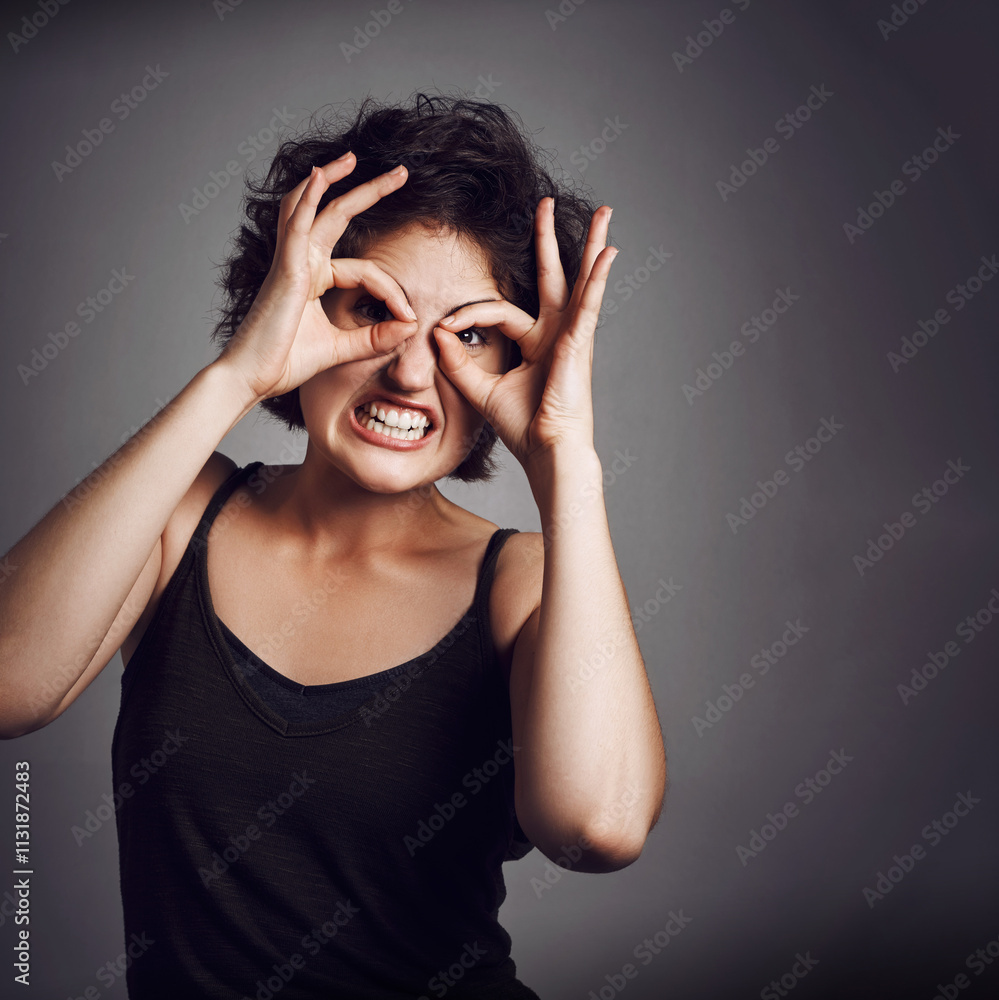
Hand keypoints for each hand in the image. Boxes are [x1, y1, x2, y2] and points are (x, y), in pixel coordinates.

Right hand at [215, 152, 418, 402]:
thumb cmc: (286, 362)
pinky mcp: (285, 271)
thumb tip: (410, 327)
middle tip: (400, 173)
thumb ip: (375, 338)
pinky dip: (309, 200)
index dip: (393, 292)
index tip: (410, 319)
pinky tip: (321, 176)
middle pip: (337, 215)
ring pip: (314, 209)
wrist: (252, 378)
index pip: (366, 270)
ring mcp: (291, 262)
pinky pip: (297, 226)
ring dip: (335, 180)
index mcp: (313, 278)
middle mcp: (301, 262)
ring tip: (354, 158)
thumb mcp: (341, 348)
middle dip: (369, 191)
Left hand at [432, 197, 616, 468]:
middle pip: (555, 277)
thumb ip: (457, 362)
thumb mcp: (481, 390)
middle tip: (547, 204)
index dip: (468, 316)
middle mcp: (557, 334)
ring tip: (607, 212)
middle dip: (549, 241)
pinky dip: (598, 278)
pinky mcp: (579, 344)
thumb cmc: (523, 427)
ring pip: (581, 281)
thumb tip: (436, 332)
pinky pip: (589, 305)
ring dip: (591, 245)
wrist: (547, 451)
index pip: (498, 311)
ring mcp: (572, 336)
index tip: (443, 328)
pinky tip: (607, 253)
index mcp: (537, 343)